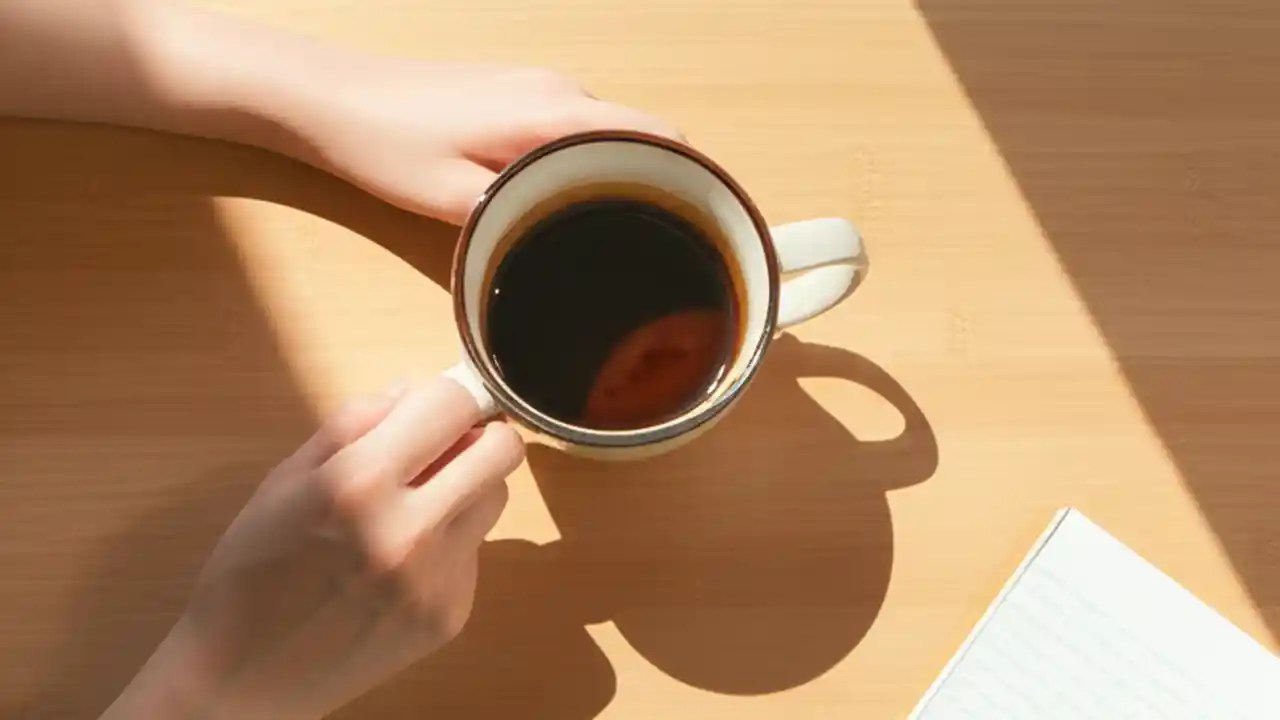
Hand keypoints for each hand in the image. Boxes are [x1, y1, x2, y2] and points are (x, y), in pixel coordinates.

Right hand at [102, 377, 524, 719]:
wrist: (245, 677)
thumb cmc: (252, 569)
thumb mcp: (285, 480)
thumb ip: (353, 425)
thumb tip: (415, 391)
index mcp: (359, 483)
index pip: (453, 404)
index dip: (449, 395)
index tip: (436, 407)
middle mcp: (410, 529)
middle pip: (501, 450)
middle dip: (480, 434)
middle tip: (447, 446)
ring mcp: (437, 578)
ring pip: (496, 497)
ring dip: (468, 487)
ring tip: (417, 506)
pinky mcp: (451, 615)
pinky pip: (474, 551)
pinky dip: (449, 542)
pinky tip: (401, 564)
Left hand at [286, 58, 681, 223]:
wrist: (330, 97)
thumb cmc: (387, 147)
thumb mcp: (453, 201)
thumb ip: (520, 219)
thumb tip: (574, 243)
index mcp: (552, 115)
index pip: (655, 134)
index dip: (694, 173)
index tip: (710, 215)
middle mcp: (557, 90)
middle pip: (641, 131)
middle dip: (664, 178)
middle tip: (669, 238)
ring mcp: (537, 85)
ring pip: (608, 129)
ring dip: (624, 169)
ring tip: (625, 228)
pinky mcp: (516, 91)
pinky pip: (578, 125)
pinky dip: (592, 157)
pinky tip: (574, 199)